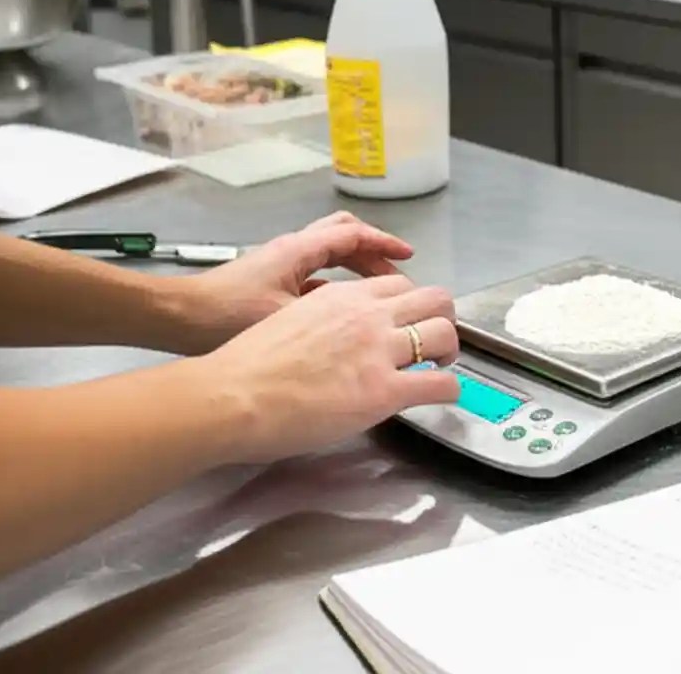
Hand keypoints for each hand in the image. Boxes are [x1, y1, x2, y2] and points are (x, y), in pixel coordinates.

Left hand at [166, 211, 413, 354]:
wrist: (176, 319)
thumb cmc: (226, 315)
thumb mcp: (286, 314)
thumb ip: (331, 312)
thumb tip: (371, 317)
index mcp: (299, 250)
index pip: (353, 234)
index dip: (384, 243)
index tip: (409, 256)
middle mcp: (292, 250)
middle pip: (342, 236)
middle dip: (373, 253)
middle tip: (396, 275)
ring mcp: (280, 266)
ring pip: (328, 257)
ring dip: (355, 270)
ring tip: (376, 294)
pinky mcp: (270, 284)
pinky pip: (314, 276)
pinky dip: (336, 286)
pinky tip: (343, 313)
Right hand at [201, 274, 460, 464]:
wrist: (232, 394)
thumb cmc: (246, 367)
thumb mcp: (289, 321)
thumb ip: (322, 321)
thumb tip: (332, 338)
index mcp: (341, 297)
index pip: (397, 285)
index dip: (409, 304)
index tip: (407, 320)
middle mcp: (367, 315)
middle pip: (432, 298)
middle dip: (440, 317)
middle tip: (434, 340)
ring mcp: (379, 351)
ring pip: (444, 333)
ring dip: (449, 349)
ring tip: (441, 365)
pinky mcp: (384, 390)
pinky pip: (439, 383)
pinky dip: (449, 388)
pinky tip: (441, 394)